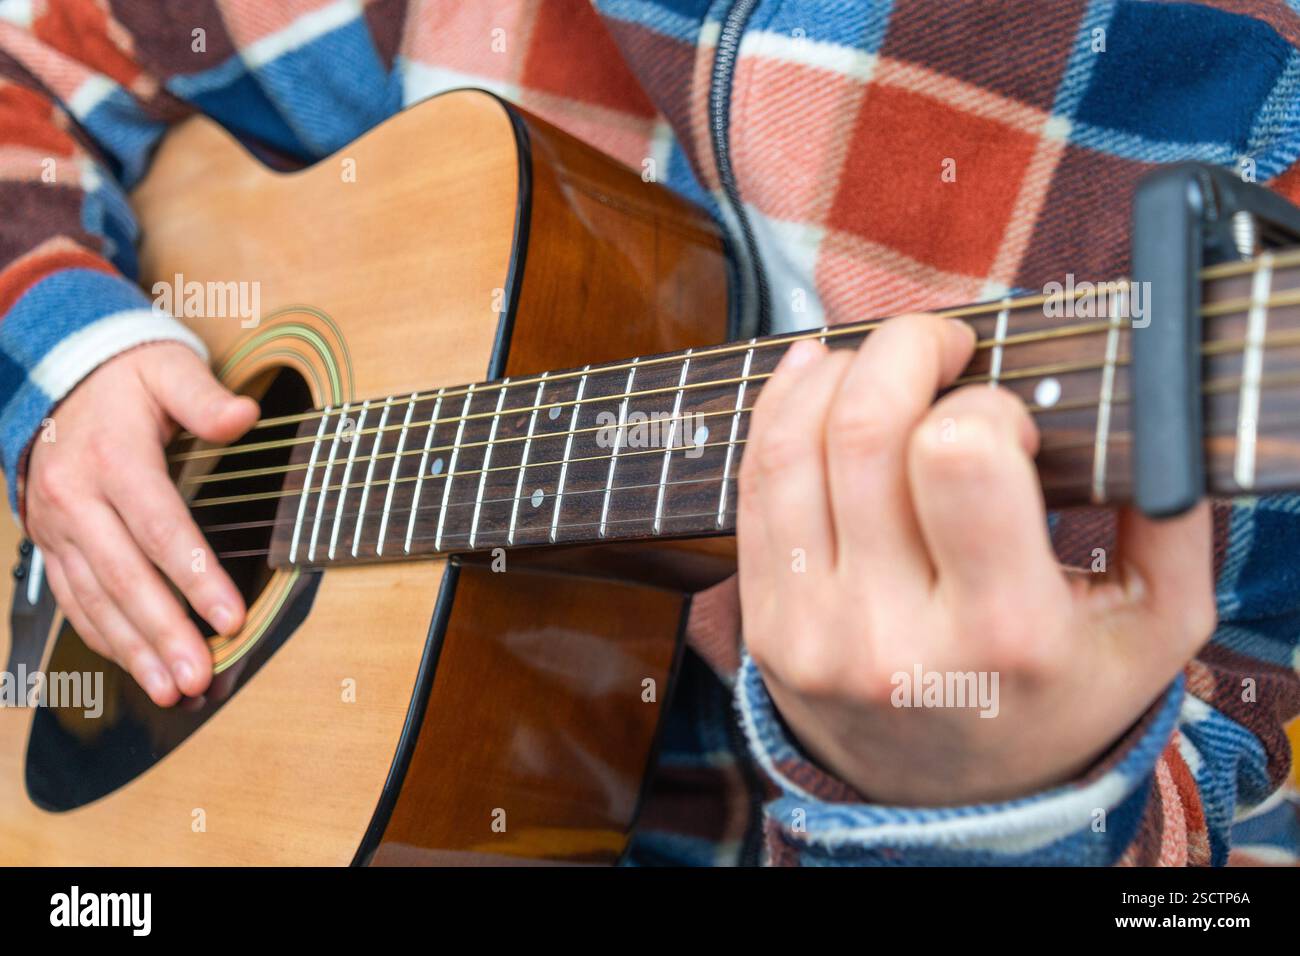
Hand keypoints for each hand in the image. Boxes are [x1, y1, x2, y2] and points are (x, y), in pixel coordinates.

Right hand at [26, 342, 259, 706]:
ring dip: (134, 650)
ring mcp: (57, 527)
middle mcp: (76, 500)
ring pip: (95, 599)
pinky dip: (105, 637)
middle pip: (124, 576)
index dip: (196, 577)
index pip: (160, 528)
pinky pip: (75, 599)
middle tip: (199, 676)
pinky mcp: (51, 544)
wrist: (56, 376)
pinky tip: (135, 667)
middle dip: (163, 633)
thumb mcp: (166, 368)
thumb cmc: (125, 378)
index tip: (229, 619)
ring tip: (173, 690)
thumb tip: (244, 416)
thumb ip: (204, 397)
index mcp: (112, 460)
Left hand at [736, 314, 1214, 804]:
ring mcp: (815, 632)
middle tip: (942, 342)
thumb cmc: (1053, 698)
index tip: (1006, 419)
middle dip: (905, 348)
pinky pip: (752, 487)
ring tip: (879, 358)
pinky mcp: (768, 624)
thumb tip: (1142, 419)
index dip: (984, 404)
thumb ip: (1166, 526)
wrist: (947, 797)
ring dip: (837, 370)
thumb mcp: (1149, 633)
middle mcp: (893, 637)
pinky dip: (780, 410)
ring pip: (793, 448)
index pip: (959, 458)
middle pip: (864, 433)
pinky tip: (815, 376)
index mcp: (1002, 636)